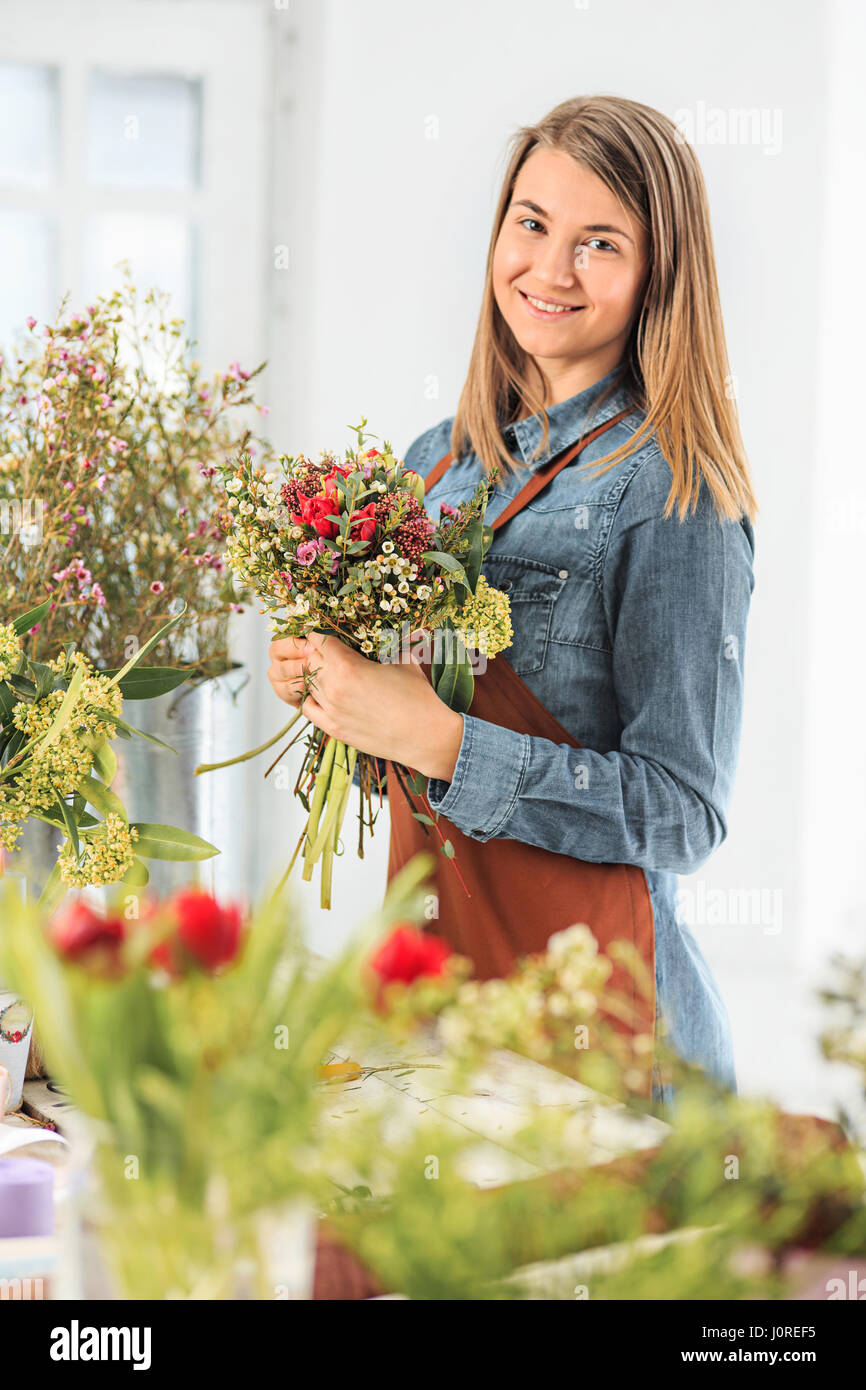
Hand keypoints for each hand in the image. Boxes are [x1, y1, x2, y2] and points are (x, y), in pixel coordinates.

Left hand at [267, 632, 464, 780]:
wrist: (425, 736)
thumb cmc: (418, 697)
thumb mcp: (402, 658)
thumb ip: (383, 642)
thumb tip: (378, 629)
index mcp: (348, 666)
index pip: (318, 639)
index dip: (320, 632)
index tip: (325, 631)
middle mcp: (333, 687)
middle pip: (308, 660)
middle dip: (316, 652)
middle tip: (328, 649)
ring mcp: (331, 709)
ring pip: (306, 683)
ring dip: (315, 674)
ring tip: (329, 670)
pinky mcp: (333, 728)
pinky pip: (308, 707)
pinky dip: (312, 697)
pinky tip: (325, 693)